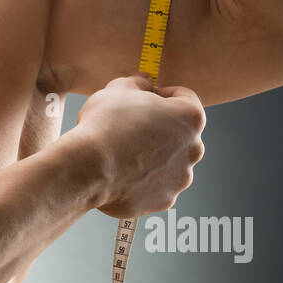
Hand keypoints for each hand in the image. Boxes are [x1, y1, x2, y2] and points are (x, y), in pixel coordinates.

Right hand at [73, 73, 205, 218]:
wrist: (88, 168)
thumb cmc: (106, 124)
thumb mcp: (119, 88)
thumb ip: (139, 82)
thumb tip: (145, 83)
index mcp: (190, 118)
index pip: (184, 97)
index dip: (162, 94)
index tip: (144, 98)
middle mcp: (193, 149)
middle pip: (179, 132)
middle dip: (159, 128)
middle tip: (128, 126)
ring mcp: (180, 178)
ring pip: (168, 161)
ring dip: (151, 155)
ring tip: (120, 152)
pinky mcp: (163, 200)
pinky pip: (155, 185)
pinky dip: (142, 179)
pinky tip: (119, 172)